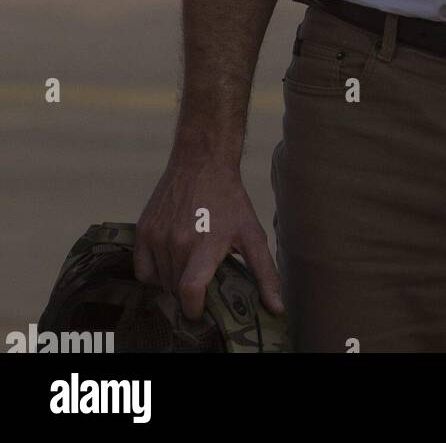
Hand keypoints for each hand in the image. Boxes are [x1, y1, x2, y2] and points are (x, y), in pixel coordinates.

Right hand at [134, 148, 283, 320]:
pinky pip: (143, 270)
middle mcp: (178, 241)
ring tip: (191, 264)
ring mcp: (157, 235)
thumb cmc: (230, 200)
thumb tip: (277, 308)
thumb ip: (265, 273)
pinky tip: (172, 261)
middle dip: (189, 293)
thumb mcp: (252, 234)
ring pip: (160, 281)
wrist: (202, 162)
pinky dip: (155, 273)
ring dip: (173, 282)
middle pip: (176, 289)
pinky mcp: (143, 230)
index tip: (201, 309)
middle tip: (203, 279)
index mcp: (206, 244)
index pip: (189, 291)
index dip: (194, 308)